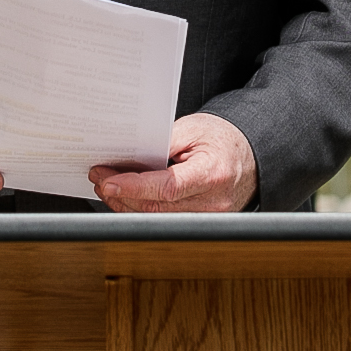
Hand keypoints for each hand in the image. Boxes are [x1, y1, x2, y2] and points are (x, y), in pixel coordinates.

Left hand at [88, 112, 256, 212]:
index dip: (134, 187)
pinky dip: (143, 208)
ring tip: (107, 185)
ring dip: (127, 203)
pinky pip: (165, 218)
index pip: (167, 188)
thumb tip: (129, 155)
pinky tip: (127, 196)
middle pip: (157, 207)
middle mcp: (213, 202)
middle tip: (99, 177)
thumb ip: (163, 141)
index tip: (108, 181)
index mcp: (213, 174)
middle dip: (121, 193)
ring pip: (157, 217)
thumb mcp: (194, 128)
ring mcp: (208, 217)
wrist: (251, 156)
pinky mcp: (201, 222)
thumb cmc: (224, 139)